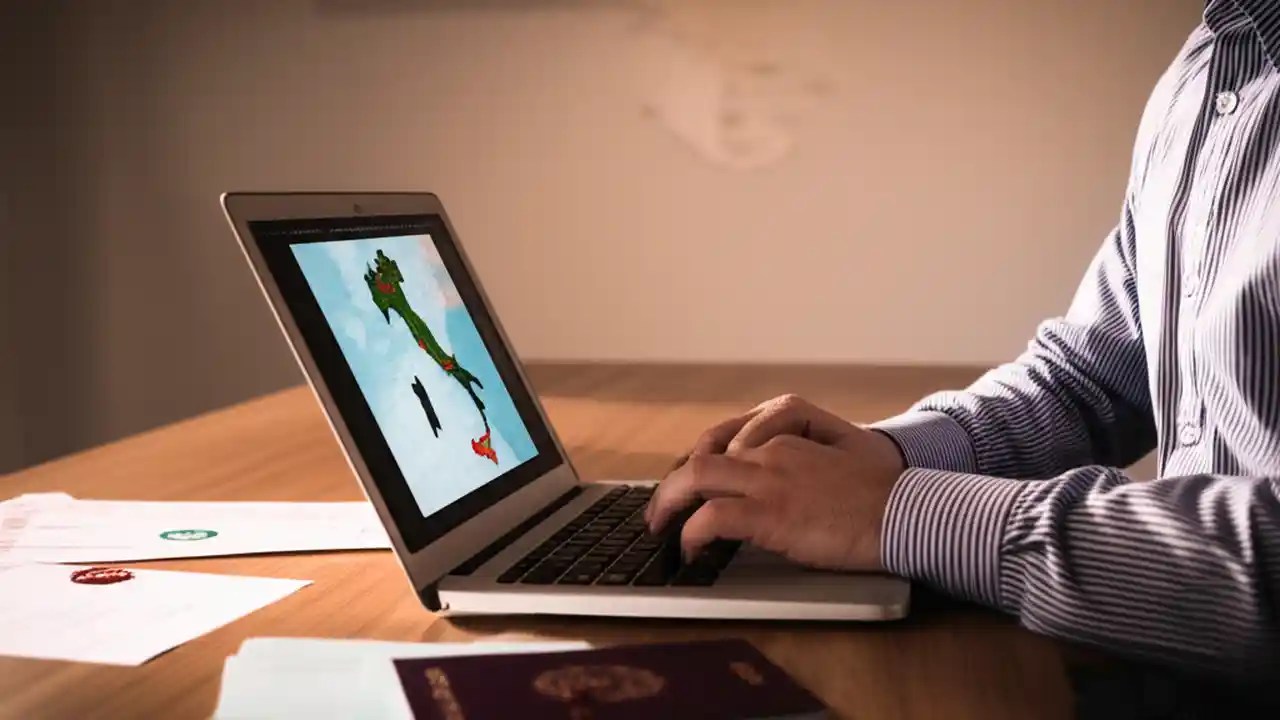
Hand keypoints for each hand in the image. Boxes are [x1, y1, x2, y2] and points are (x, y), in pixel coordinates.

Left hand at [645, 395, 906, 570]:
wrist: (906, 512)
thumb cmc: (881, 492)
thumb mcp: (838, 456)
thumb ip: (800, 458)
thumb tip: (771, 479)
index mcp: (787, 435)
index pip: (725, 441)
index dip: (697, 465)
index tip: (686, 487)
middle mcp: (771, 451)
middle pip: (700, 456)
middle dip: (670, 484)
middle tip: (658, 512)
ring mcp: (769, 479)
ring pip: (696, 478)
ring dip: (668, 504)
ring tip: (660, 531)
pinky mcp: (771, 513)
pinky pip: (713, 517)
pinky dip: (692, 534)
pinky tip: (690, 551)